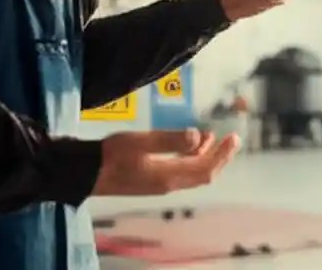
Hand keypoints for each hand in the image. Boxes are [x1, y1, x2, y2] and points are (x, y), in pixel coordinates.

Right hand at [92, 129, 238, 195]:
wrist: (88, 173)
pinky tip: (187, 146)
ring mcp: (160, 184)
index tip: (233, 138)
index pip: (205, 168)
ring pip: (192, 173)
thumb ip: (170, 140)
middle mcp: (169, 184)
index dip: (222, 155)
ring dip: (205, 157)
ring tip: (212, 138)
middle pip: (203, 174)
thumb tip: (198, 136)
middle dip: (219, 158)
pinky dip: (191, 159)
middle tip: (232, 140)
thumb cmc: (112, 155)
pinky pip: (181, 172)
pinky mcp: (152, 181)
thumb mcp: (142, 142)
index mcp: (169, 176)